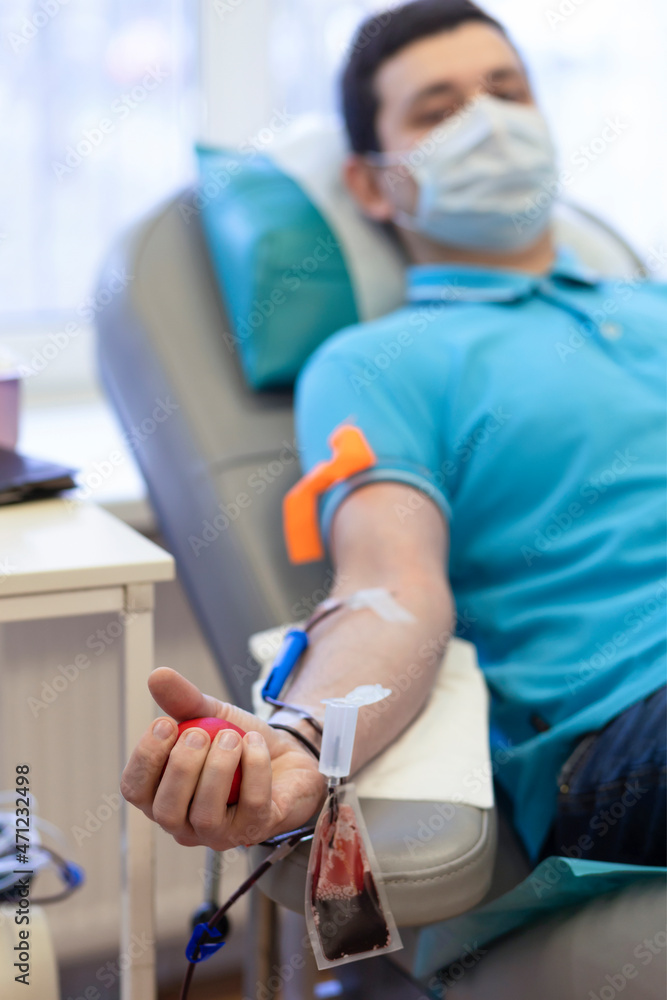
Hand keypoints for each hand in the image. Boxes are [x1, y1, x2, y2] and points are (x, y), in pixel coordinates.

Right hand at [120, 667, 325, 849]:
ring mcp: (220, 833)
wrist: (288, 754)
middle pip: (165, 810)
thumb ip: (184, 699)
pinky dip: (254, 769)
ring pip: (206, 815)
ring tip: (231, 737)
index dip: (145, 758)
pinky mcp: (256, 829)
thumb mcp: (211, 715)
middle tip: (201, 733)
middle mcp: (184, 823)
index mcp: (162, 794)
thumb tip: (157, 675)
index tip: (166, 723)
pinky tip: (254, 744)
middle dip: (181, 768)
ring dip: (218, 769)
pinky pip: (251, 805)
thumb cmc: (239, 742)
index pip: (135, 789)